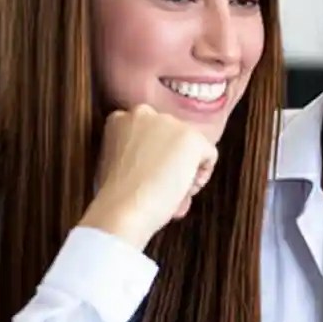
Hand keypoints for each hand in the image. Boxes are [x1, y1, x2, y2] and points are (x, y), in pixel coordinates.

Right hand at [79, 104, 217, 249]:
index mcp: (121, 118)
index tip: (150, 176)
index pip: (150, 134)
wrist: (122, 208)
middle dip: (170, 161)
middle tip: (163, 187)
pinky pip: (209, 155)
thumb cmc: (113, 196)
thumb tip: (156, 165)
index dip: (153, 158)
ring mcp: (170, 123)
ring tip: (172, 195)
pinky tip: (184, 192)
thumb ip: (133, 153)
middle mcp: (145, 113)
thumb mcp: (114, 164)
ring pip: (189, 147)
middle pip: (170, 138)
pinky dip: (201, 175)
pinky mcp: (191, 138)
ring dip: (185, 169)